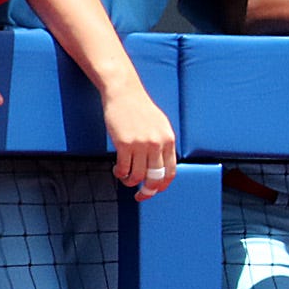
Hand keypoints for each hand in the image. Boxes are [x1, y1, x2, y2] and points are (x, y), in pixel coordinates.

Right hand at [103, 83, 177, 199]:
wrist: (124, 93)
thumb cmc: (140, 109)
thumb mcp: (160, 125)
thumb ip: (163, 143)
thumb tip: (161, 166)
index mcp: (168, 140)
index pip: (170, 171)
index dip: (163, 186)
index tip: (155, 191)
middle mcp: (157, 144)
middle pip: (155, 178)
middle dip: (148, 191)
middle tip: (140, 196)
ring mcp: (141, 144)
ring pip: (137, 176)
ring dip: (130, 182)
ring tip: (125, 178)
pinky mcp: (124, 144)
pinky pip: (123, 168)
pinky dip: (120, 173)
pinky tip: (117, 170)